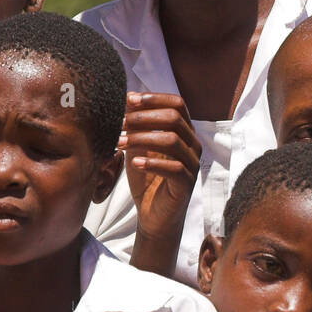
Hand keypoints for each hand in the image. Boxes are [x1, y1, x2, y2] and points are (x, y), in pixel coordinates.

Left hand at [119, 92, 200, 237]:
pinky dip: (152, 163)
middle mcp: (192, 145)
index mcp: (184, 132)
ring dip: (142, 138)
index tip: (130, 99)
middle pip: (174, 119)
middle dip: (144, 117)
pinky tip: (134, 163)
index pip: (177, 104)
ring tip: (119, 142)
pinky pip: (174, 169)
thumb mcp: (137, 147)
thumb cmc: (146, 177)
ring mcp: (192, 164)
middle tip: (119, 122)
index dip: (155, 98)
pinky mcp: (186, 184)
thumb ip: (135, 126)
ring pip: (172, 141)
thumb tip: (126, 98)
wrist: (153, 213)